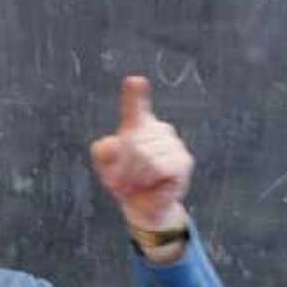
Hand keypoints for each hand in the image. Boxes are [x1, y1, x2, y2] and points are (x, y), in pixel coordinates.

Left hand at [90, 75, 191, 232]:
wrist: (144, 205)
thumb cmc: (123, 179)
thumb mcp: (105, 164)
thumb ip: (103, 149)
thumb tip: (121, 142)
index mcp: (138, 125)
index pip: (136, 107)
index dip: (134, 94)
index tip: (134, 81)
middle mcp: (159, 129)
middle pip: (133, 142)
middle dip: (123, 166)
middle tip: (125, 179)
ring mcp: (174, 144)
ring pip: (145, 156)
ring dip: (135, 175)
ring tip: (139, 182)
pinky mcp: (183, 161)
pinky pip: (159, 167)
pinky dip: (150, 179)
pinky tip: (153, 183)